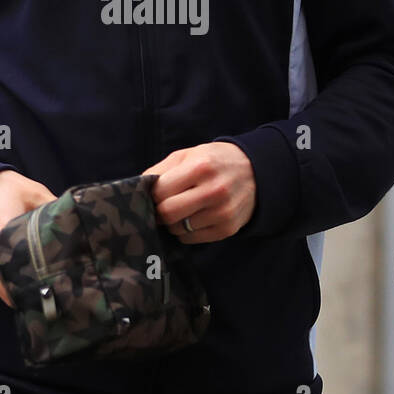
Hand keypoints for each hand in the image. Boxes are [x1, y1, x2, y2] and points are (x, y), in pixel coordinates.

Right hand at [0, 169, 57, 306]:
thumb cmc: (0, 187)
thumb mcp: (34, 193)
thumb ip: (56, 211)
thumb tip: (79, 227)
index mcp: (3, 236)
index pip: (29, 276)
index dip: (48, 285)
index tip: (64, 285)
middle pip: (17, 291)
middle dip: (36, 292)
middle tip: (57, 288)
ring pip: (4, 293)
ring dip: (21, 291)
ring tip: (41, 285)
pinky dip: (7, 284)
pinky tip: (22, 277)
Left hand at [141, 143, 255, 241]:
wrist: (256, 172)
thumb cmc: (214, 161)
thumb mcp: (187, 155)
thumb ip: (160, 170)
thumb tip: (137, 189)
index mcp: (200, 167)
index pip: (161, 191)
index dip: (152, 195)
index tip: (154, 194)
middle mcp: (213, 191)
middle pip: (168, 214)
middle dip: (159, 212)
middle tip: (161, 206)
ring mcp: (222, 213)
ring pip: (178, 229)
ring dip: (173, 222)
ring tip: (181, 209)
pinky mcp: (227, 229)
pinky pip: (191, 239)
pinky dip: (186, 231)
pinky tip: (193, 217)